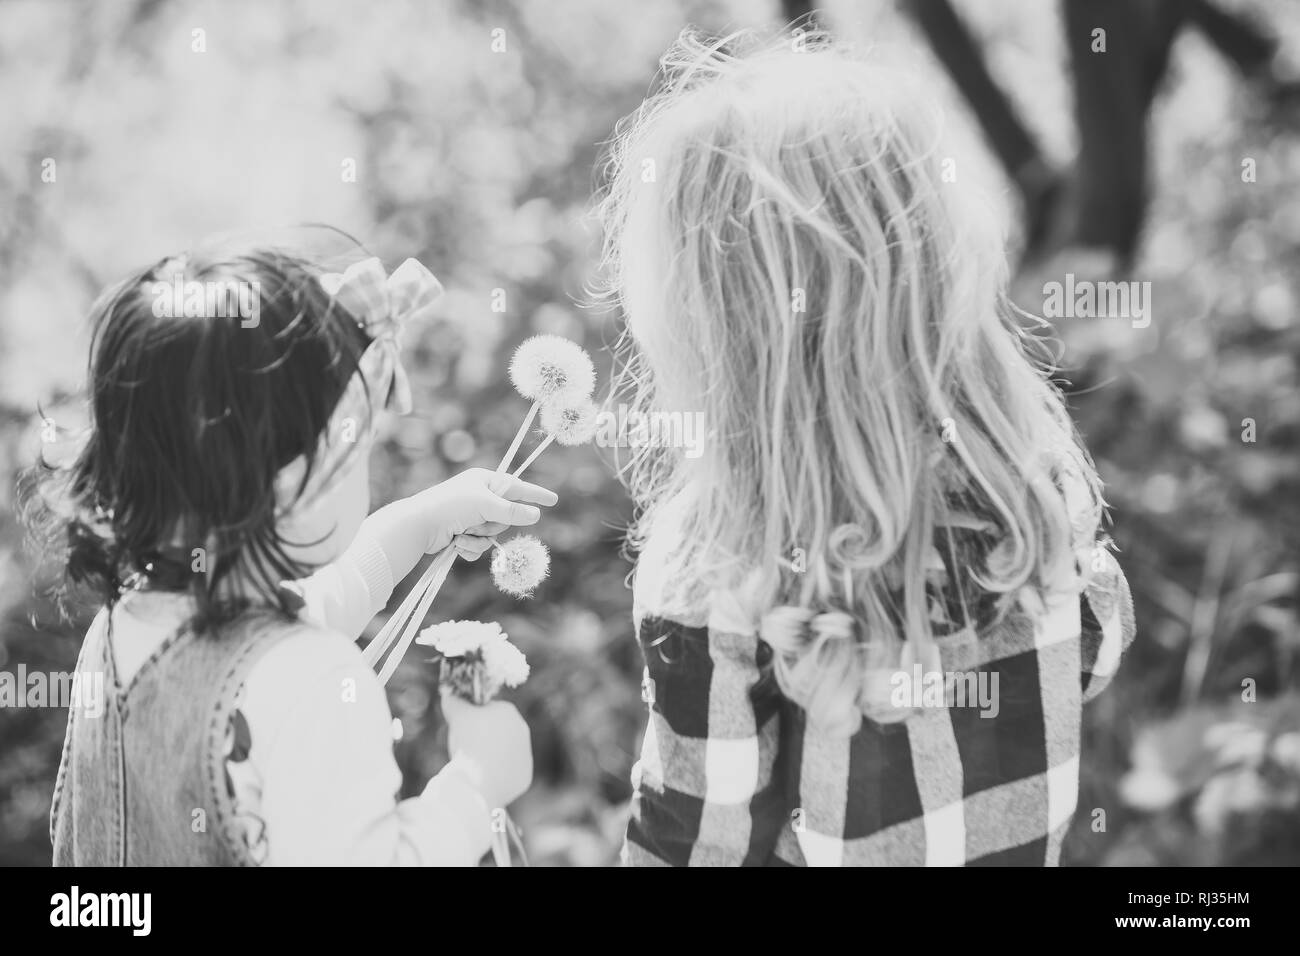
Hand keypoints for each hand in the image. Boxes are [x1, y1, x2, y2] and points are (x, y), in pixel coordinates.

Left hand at [407, 468, 557, 556]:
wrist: (418, 526)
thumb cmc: (450, 506)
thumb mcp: (485, 504)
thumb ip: (512, 510)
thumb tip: (536, 515)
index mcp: (484, 481)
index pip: (517, 487)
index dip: (535, 495)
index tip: (553, 500)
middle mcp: (478, 498)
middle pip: (506, 517)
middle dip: (492, 524)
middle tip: (478, 522)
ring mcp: (470, 518)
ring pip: (493, 535)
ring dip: (479, 538)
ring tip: (461, 533)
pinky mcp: (462, 535)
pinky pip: (480, 547)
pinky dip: (470, 548)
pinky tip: (456, 544)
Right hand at [441, 691, 532, 807]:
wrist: (480, 781)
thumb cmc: (470, 742)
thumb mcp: (457, 715)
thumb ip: (454, 702)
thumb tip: (448, 696)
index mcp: (509, 711)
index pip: (486, 709)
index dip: (470, 717)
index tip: (459, 728)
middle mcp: (522, 730)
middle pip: (495, 730)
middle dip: (480, 736)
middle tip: (464, 747)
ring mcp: (525, 755)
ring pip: (502, 752)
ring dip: (488, 755)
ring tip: (472, 764)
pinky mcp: (524, 776)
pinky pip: (506, 773)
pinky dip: (494, 774)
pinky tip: (483, 778)